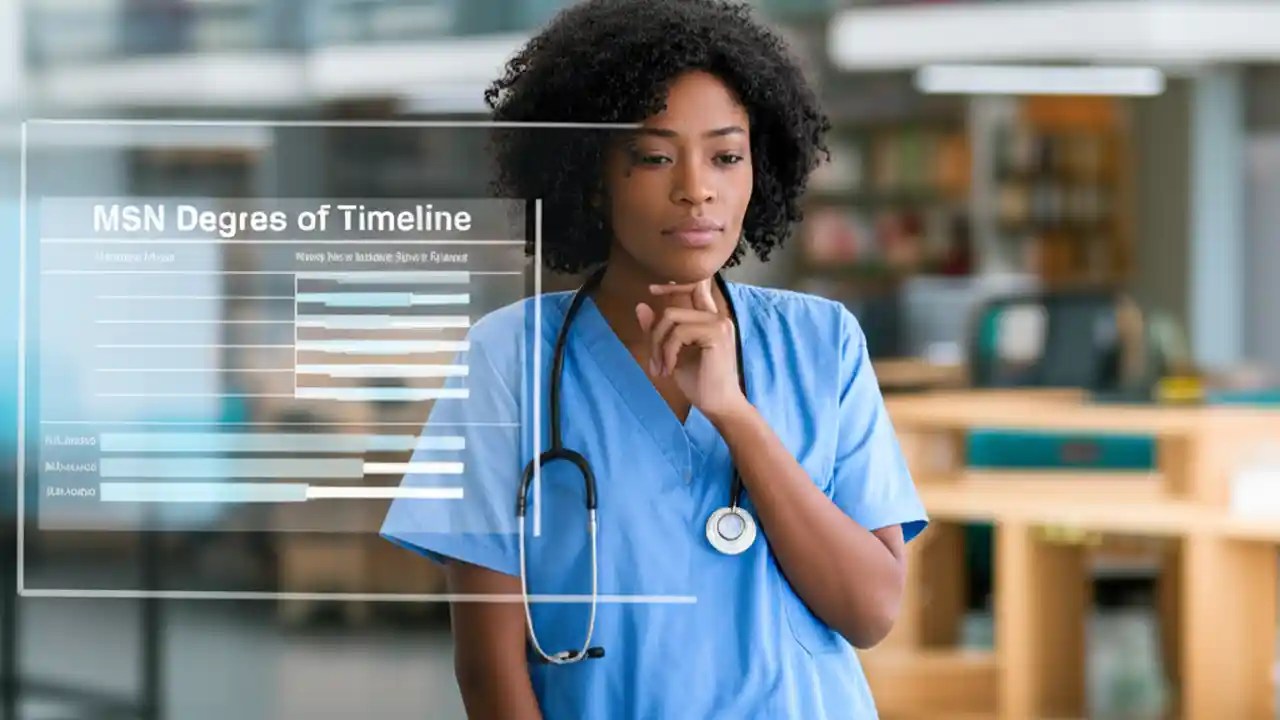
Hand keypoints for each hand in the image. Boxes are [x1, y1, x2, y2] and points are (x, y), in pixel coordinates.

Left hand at [635, 279, 746, 419]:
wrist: (720, 406)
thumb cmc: (699, 383)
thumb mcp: (672, 353)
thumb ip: (659, 330)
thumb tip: (640, 306)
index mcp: (709, 318)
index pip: (694, 285)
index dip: (671, 284)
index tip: (651, 290)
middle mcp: (717, 316)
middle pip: (671, 310)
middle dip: (654, 335)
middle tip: (653, 363)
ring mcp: (718, 323)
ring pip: (671, 318)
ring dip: (658, 346)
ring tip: (660, 369)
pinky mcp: (716, 333)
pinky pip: (678, 333)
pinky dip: (667, 353)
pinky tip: (669, 370)